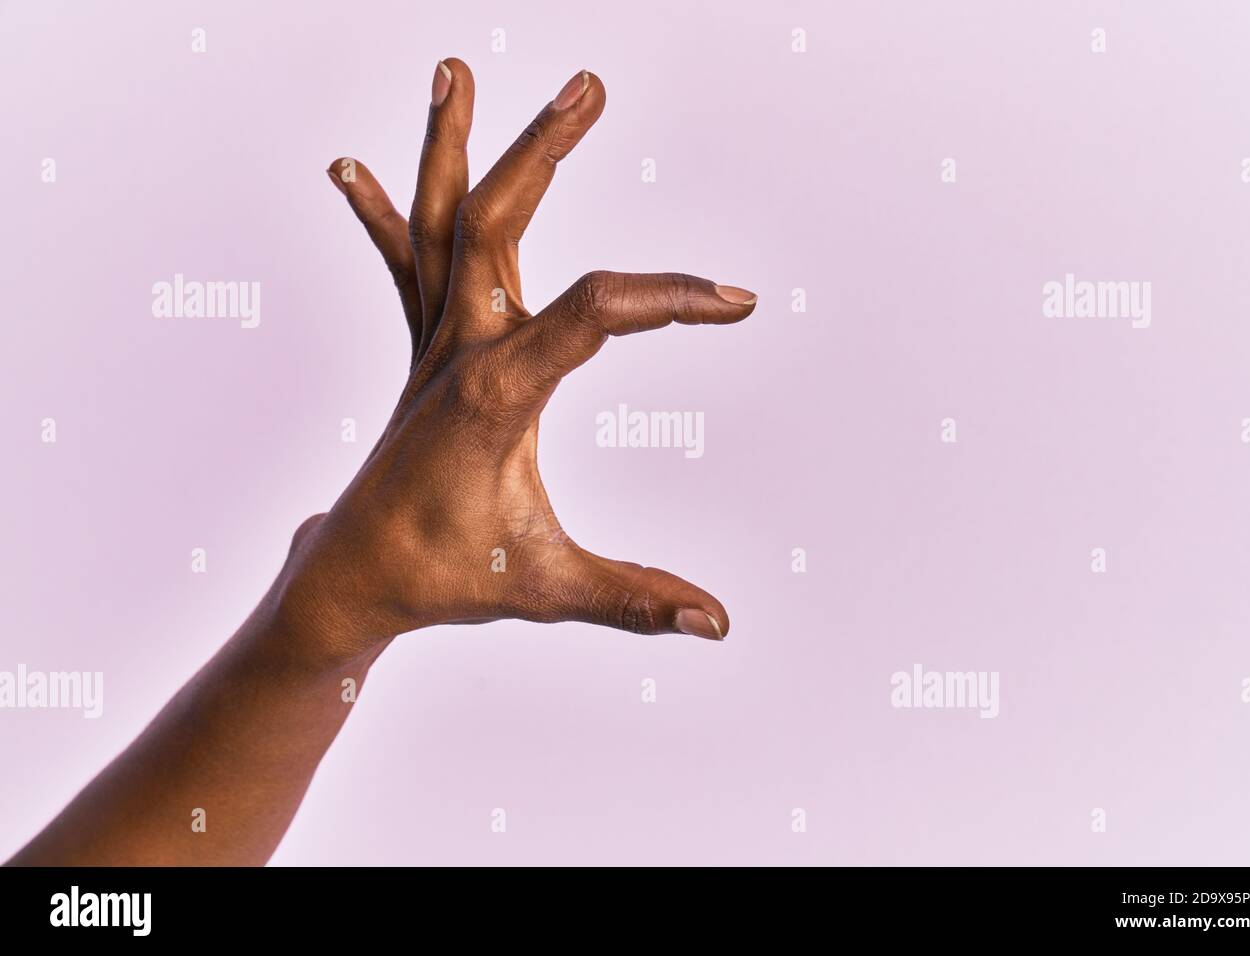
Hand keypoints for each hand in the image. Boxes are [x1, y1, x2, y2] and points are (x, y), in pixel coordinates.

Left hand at [284, 60, 756, 659]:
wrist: (353, 578)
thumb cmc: (444, 578)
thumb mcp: (546, 590)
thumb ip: (633, 598)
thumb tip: (716, 623)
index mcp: (495, 397)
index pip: (590, 314)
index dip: (669, 300)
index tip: (735, 303)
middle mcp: (457, 353)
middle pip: (495, 225)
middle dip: (541, 151)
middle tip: (587, 86)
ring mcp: (433, 345)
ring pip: (439, 226)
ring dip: (451, 147)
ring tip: (453, 69)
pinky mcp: (424, 352)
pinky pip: (404, 266)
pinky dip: (386, 213)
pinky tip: (353, 165)